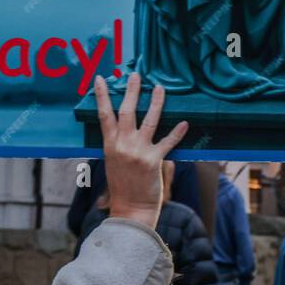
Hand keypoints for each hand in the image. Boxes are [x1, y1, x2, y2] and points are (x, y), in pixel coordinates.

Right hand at [94, 73, 188, 228]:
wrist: (131, 209)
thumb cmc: (122, 187)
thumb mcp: (112, 162)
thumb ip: (117, 144)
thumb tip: (123, 129)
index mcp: (110, 145)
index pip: (104, 115)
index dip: (101, 95)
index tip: (100, 79)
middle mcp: (123, 145)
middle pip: (126, 111)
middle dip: (131, 91)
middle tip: (135, 75)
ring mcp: (138, 152)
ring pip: (148, 121)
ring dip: (155, 102)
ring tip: (159, 88)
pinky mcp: (154, 160)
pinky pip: (167, 142)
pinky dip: (176, 132)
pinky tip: (184, 123)